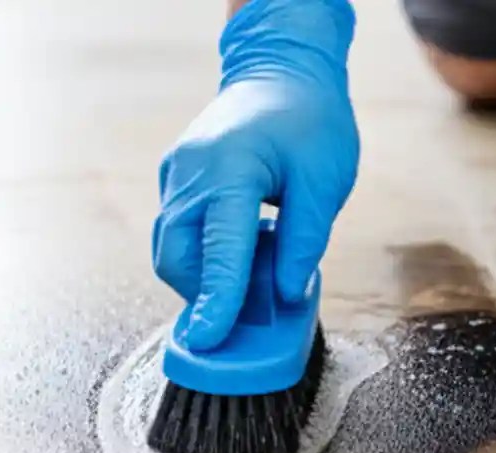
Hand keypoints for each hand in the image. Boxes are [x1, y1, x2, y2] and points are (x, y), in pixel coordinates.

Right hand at [152, 0, 357, 349]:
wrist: (280, 69)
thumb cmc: (309, 120)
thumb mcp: (324, 181)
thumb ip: (303, 242)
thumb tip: (284, 295)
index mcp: (229, 171)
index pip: (219, 251)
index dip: (217, 301)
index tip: (209, 340)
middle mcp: (189, 174)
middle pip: (177, 258)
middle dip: (205, 293)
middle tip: (251, 309)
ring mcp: (175, 174)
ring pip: (171, 249)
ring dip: (205, 274)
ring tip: (254, 269)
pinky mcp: (173, 177)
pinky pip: (177, 230)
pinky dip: (204, 251)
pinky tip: (244, 242)